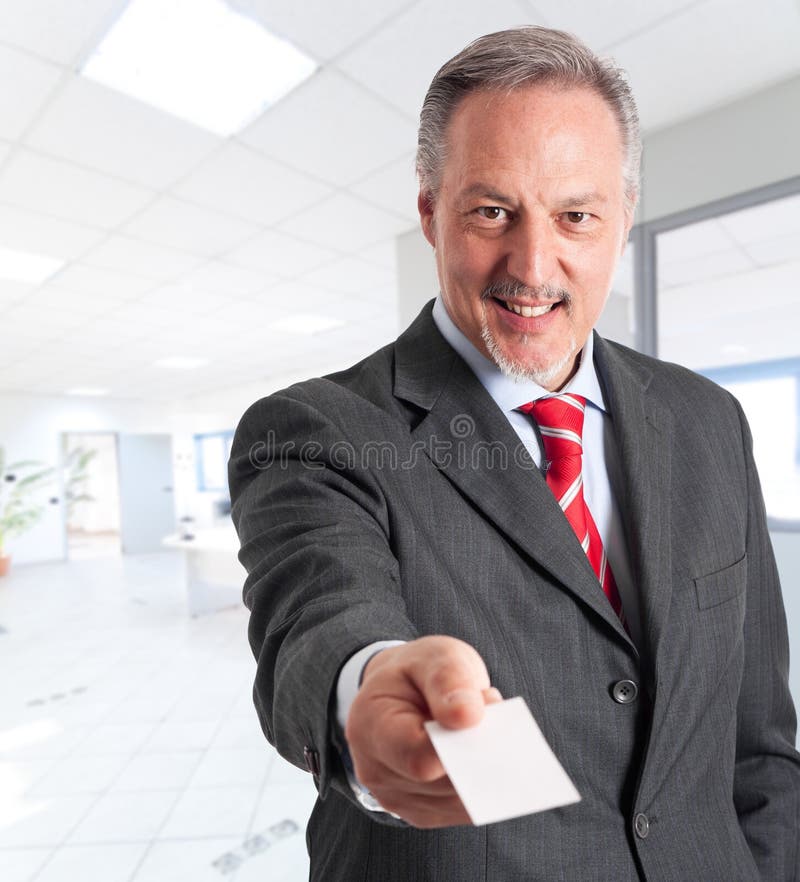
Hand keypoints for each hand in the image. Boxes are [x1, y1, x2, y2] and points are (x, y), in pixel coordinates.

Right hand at [344, 635, 501, 827]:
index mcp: (370, 725)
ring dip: (485, 769)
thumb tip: (467, 717)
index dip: (454, 748)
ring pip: (458, 801)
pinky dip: (484, 784)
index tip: (480, 718)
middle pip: (441, 783)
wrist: (401, 691)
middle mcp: (376, 770)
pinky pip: (462, 809)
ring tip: (488, 730)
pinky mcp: (422, 811)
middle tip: (499, 721)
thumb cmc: (417, 672)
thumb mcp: (433, 656)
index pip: (414, 755)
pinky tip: (488, 754)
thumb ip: (448, 680)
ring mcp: (398, 797)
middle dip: (478, 755)